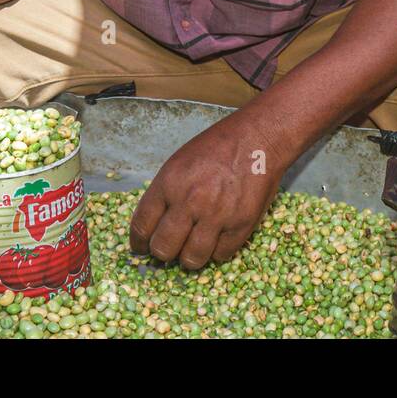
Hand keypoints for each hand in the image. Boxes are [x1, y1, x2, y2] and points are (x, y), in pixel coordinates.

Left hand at [129, 112, 284, 269]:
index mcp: (169, 183)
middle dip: (162, 253)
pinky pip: (221, 255)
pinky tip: (216, 239)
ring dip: (189, 257)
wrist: (258, 138)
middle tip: (169, 249)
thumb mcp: (179, 162)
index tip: (141, 247)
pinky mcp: (241, 225)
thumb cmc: (217, 146)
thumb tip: (155, 225)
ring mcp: (216, 216)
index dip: (138, 242)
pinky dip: (216, 251)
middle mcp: (190, 202)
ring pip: (192, 259)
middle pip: (164, 248)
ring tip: (193, 248)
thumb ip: (165, 193)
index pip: (142, 225)